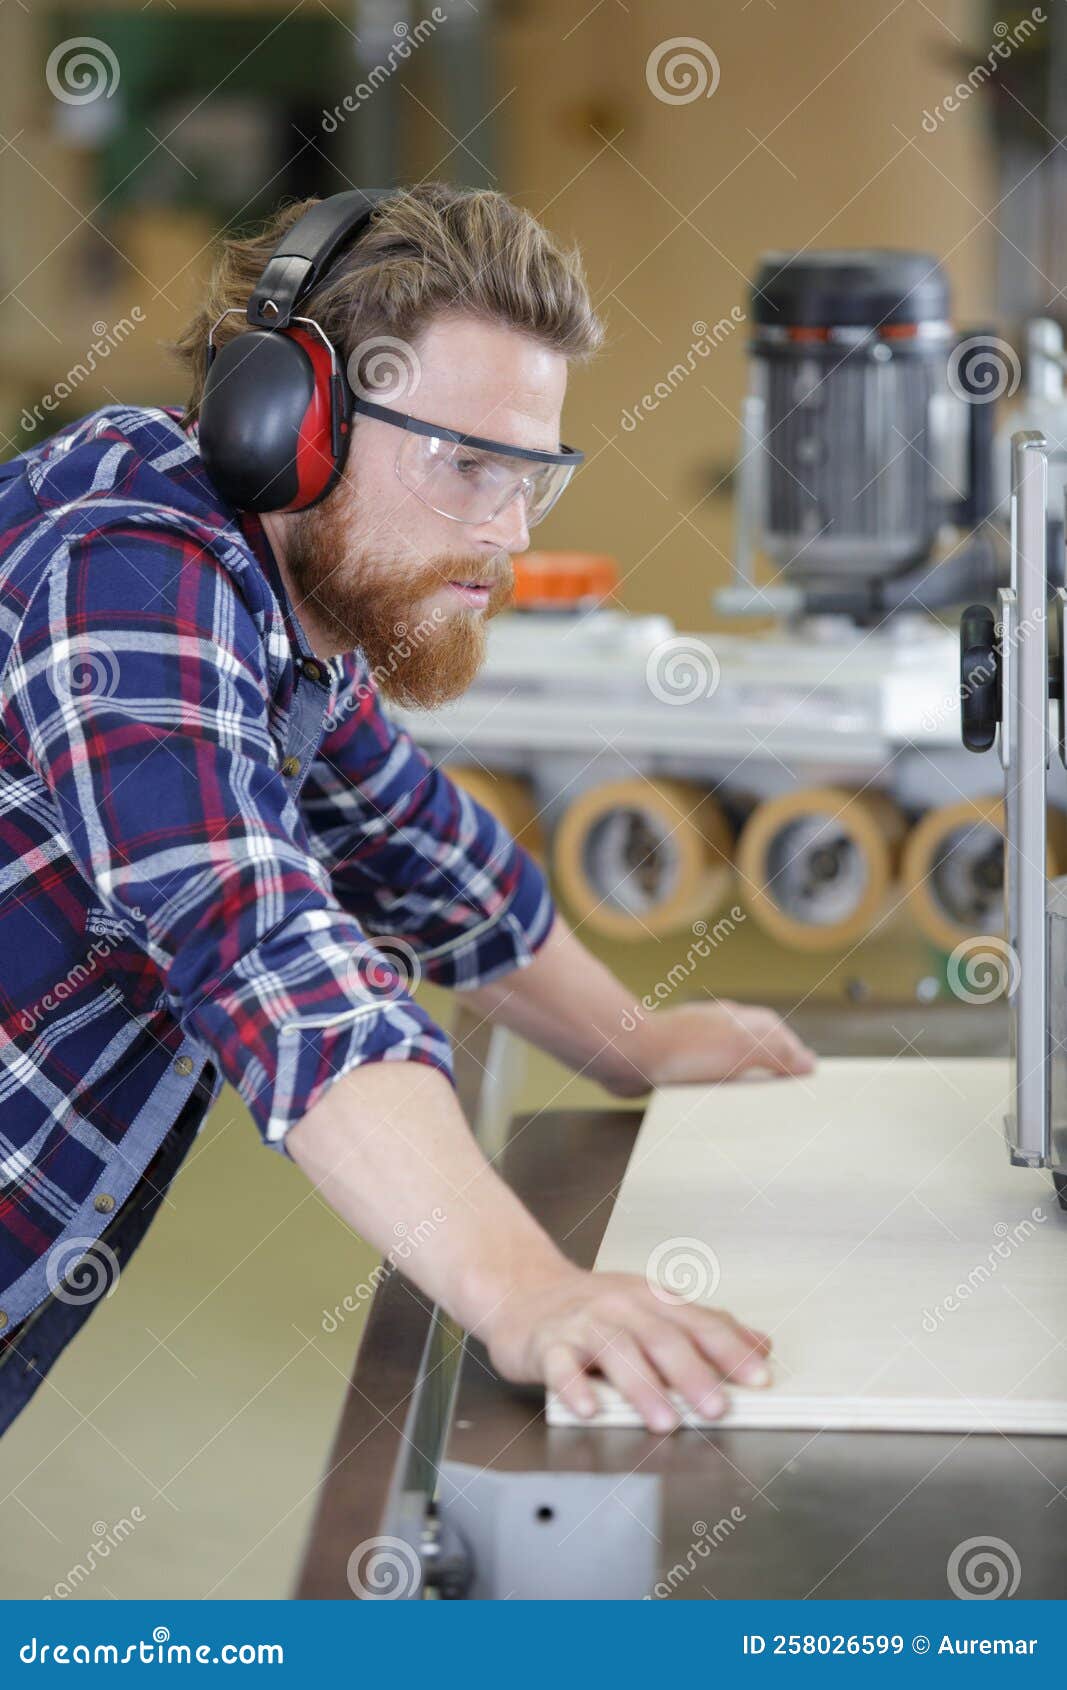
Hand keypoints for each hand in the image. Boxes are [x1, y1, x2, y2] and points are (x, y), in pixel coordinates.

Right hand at [479, 1265, 772, 1431]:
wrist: (522, 1291)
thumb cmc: (594, 1308)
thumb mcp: (653, 1309)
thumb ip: (704, 1329)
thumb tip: (762, 1346)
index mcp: (652, 1300)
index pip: (699, 1322)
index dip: (730, 1349)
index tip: (759, 1377)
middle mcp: (620, 1308)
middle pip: (661, 1337)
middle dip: (693, 1373)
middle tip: (717, 1407)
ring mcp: (582, 1324)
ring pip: (616, 1351)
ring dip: (643, 1387)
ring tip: (665, 1420)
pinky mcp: (547, 1345)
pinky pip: (560, 1366)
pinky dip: (575, 1387)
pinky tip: (589, 1409)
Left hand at [608, 999, 815, 1096]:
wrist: (631, 1055)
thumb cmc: (687, 1048)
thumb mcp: (744, 1047)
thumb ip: (778, 1051)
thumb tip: (810, 1060)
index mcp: (744, 1020)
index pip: (782, 1038)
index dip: (796, 1059)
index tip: (809, 1083)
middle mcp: (724, 1030)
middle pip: (759, 1053)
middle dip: (772, 1075)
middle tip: (786, 1105)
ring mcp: (701, 1047)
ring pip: (733, 1070)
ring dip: (743, 1090)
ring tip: (756, 1116)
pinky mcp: (680, 1067)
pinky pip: (707, 1084)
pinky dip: (717, 1097)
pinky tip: (719, 1113)